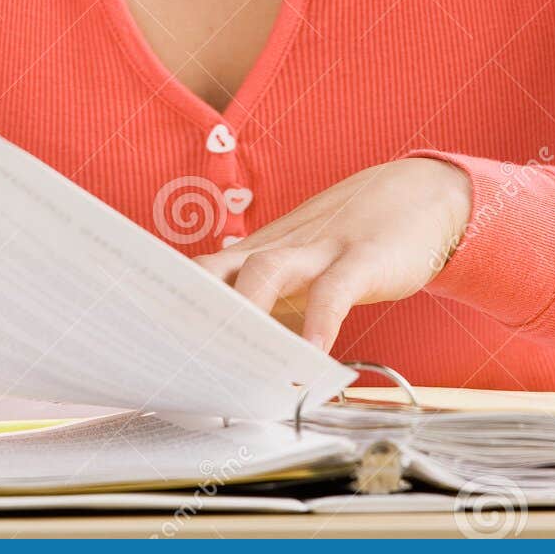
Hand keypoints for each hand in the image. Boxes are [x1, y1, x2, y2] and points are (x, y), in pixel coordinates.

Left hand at [189, 159, 472, 351]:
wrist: (418, 195)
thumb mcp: (301, 271)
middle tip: (166, 347)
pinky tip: (313, 355)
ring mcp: (320, 249)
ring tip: (230, 355)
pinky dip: (321, 320)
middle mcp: (279, 248)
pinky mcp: (364, 259)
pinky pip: (337, 289)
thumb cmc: (347, 240)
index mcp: (257, 254)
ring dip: (246, 309)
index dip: (166, 299)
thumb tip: (227, 358)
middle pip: (219, 267)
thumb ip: (268, 305)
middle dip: (190, 304)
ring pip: (267, 270)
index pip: (199, 272)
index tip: (136, 332)